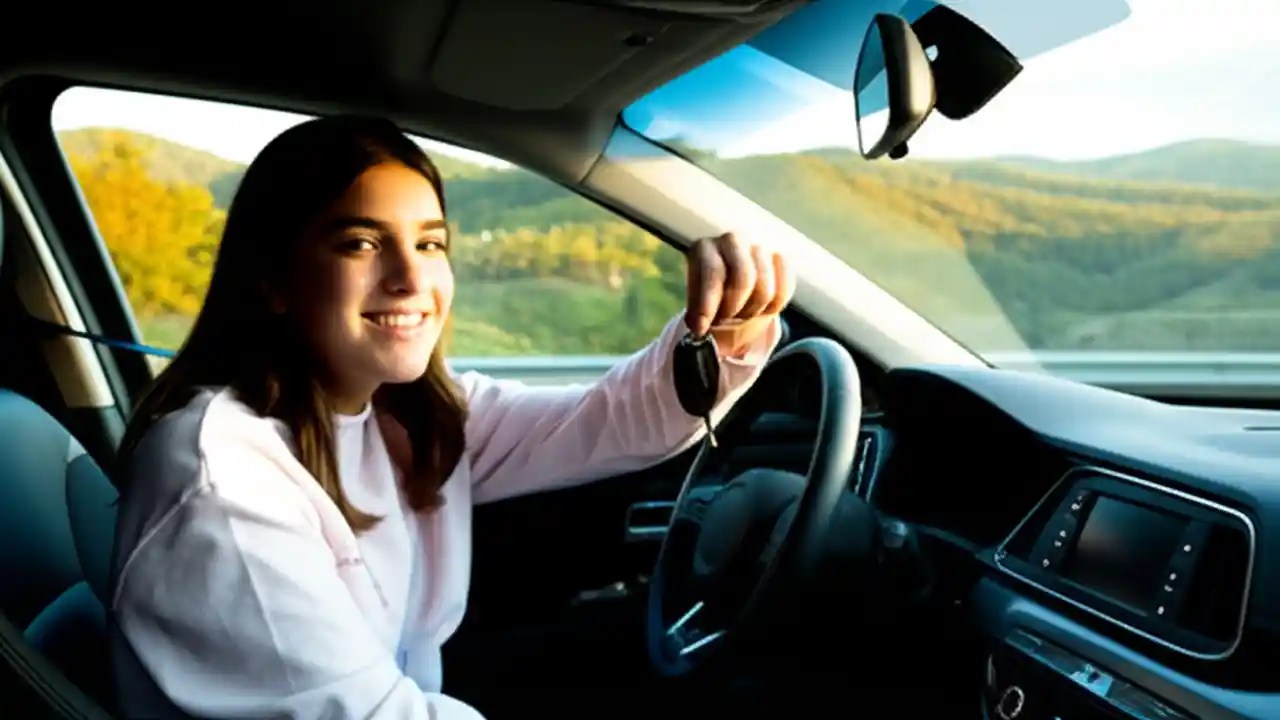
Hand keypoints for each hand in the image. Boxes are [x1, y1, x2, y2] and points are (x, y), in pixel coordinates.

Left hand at [685, 232, 794, 356]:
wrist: (732, 295)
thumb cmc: (710, 301)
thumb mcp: (697, 307)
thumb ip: (696, 317)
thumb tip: (698, 331)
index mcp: (704, 248)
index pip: (712, 272)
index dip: (708, 303)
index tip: (702, 329)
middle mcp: (732, 241)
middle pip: (744, 278)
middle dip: (734, 308)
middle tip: (727, 320)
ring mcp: (758, 248)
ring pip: (765, 290)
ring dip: (753, 312)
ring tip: (741, 315)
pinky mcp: (780, 259)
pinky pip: (784, 290)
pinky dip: (774, 308)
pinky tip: (761, 310)